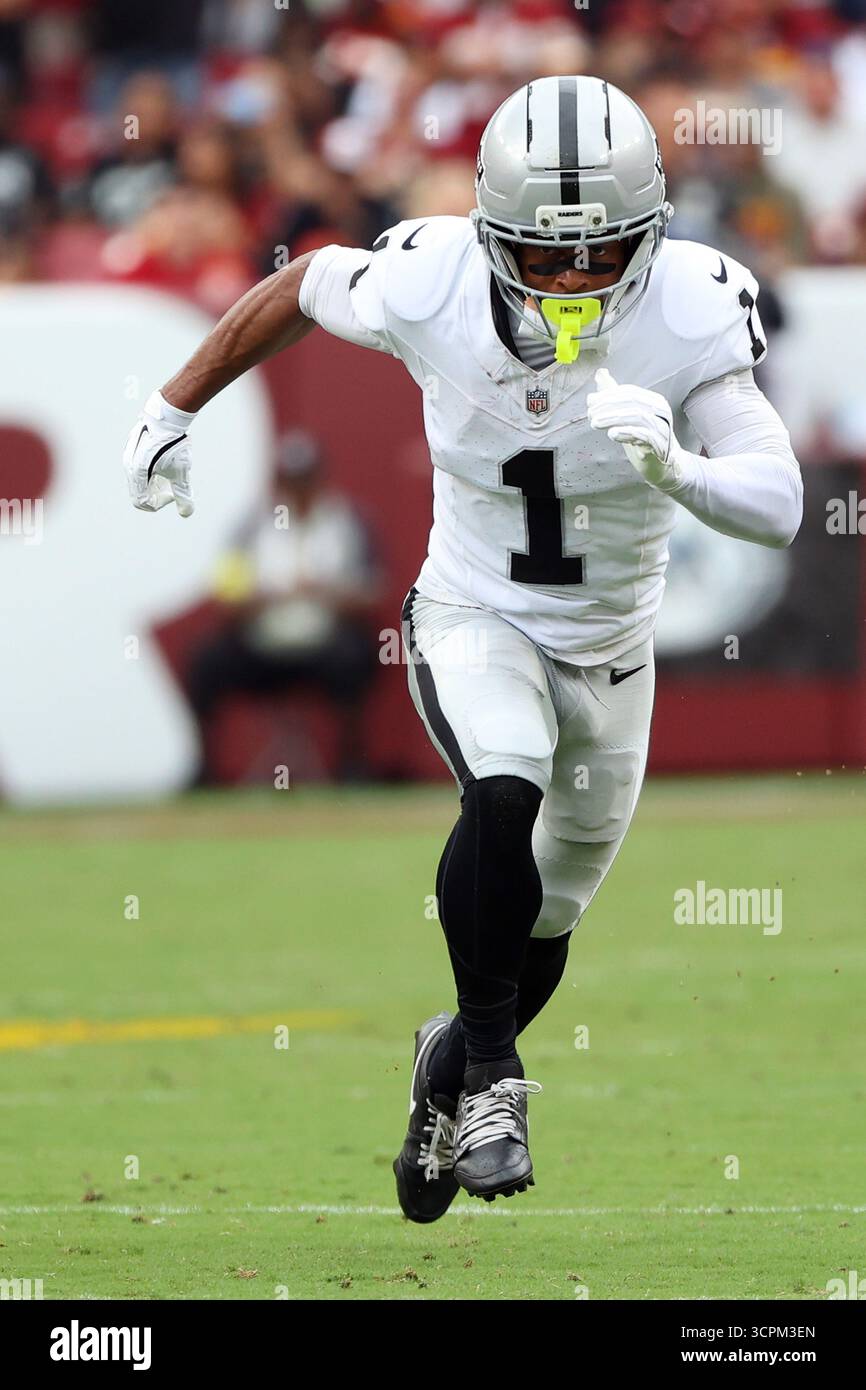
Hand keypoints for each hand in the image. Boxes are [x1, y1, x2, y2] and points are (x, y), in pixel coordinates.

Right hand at [124, 390, 196, 515]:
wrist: (168, 416)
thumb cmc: (174, 444)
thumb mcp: (181, 472)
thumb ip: (182, 494)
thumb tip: (186, 513)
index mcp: (137, 473)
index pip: (142, 502)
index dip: (158, 504)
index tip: (172, 495)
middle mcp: (128, 465)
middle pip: (139, 491)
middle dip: (157, 493)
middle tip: (172, 486)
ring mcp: (129, 455)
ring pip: (138, 479)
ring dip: (154, 483)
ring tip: (170, 474)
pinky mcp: (132, 448)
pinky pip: (138, 466)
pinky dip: (151, 472)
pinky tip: (165, 463)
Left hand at [587, 368, 683, 490]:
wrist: (665, 466)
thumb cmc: (645, 440)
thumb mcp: (627, 416)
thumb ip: (615, 396)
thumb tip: (601, 373)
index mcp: (654, 402)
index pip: (629, 392)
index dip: (608, 395)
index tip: (590, 402)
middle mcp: (660, 412)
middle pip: (632, 402)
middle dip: (608, 406)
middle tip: (591, 414)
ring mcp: (662, 428)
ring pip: (637, 417)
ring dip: (613, 418)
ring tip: (595, 423)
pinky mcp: (660, 446)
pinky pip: (645, 435)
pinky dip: (627, 433)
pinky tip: (612, 434)